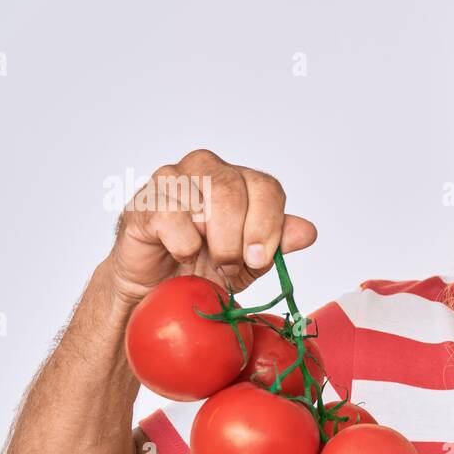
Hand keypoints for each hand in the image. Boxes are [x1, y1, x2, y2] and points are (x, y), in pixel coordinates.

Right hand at [108, 149, 316, 306]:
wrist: (160, 285)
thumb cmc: (206, 265)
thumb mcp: (251, 260)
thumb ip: (278, 243)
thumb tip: (307, 232)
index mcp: (240, 179)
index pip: (267, 187)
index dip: (268, 226)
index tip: (259, 259)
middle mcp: (208, 168)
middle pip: (236, 191)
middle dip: (239, 239)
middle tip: (232, 266)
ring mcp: (173, 179)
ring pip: (208, 200)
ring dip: (214, 244)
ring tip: (208, 262)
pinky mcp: (146, 200)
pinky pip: (174, 219)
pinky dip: (183, 246)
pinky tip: (180, 253)